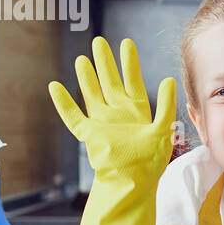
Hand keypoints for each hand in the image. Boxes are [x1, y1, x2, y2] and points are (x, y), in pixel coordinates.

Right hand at [48, 37, 176, 183]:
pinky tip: (54, 86)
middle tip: (99, 41)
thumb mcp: (163, 130)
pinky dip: (63, 102)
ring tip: (82, 59)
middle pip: (109, 81)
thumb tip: (169, 79)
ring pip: (91, 93)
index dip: (129, 62)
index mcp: (137, 111)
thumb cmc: (150, 163)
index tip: (126, 42)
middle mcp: (118, 113)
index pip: (132, 79)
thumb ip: (165, 105)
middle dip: (105, 61)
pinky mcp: (89, 134)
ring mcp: (102, 122)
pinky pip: (73, 116)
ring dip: (86, 77)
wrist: (131, 183)